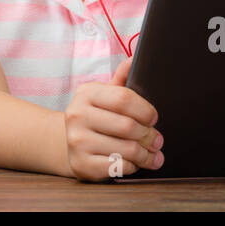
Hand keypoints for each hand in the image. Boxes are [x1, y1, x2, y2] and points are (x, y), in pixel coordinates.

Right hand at [62, 57, 162, 180]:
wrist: (67, 142)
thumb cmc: (95, 116)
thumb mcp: (105, 94)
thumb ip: (122, 77)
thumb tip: (135, 58)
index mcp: (86, 93)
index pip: (124, 98)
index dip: (145, 110)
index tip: (154, 118)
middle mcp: (77, 115)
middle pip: (127, 126)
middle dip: (149, 135)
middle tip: (157, 139)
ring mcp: (77, 141)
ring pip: (126, 149)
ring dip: (145, 154)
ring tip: (151, 154)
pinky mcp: (81, 164)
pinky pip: (118, 167)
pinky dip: (132, 166)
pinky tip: (133, 162)